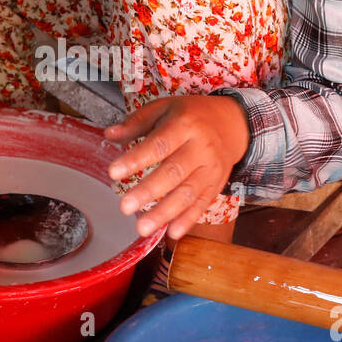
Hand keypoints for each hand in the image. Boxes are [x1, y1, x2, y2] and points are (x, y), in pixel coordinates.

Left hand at [104, 95, 249, 241]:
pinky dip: (188, 220)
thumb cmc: (191, 116)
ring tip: (142, 227)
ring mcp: (210, 169)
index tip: (113, 172)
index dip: (136, 159)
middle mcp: (200, 148)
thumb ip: (137, 123)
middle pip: (174, 172)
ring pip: (188, 193)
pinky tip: (172, 233)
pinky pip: (202, 204)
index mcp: (184, 125)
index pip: (158, 144)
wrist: (232, 124)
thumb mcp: (165, 108)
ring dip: (164, 213)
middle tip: (125, 207)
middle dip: (148, 192)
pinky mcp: (216, 184)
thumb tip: (109, 135)